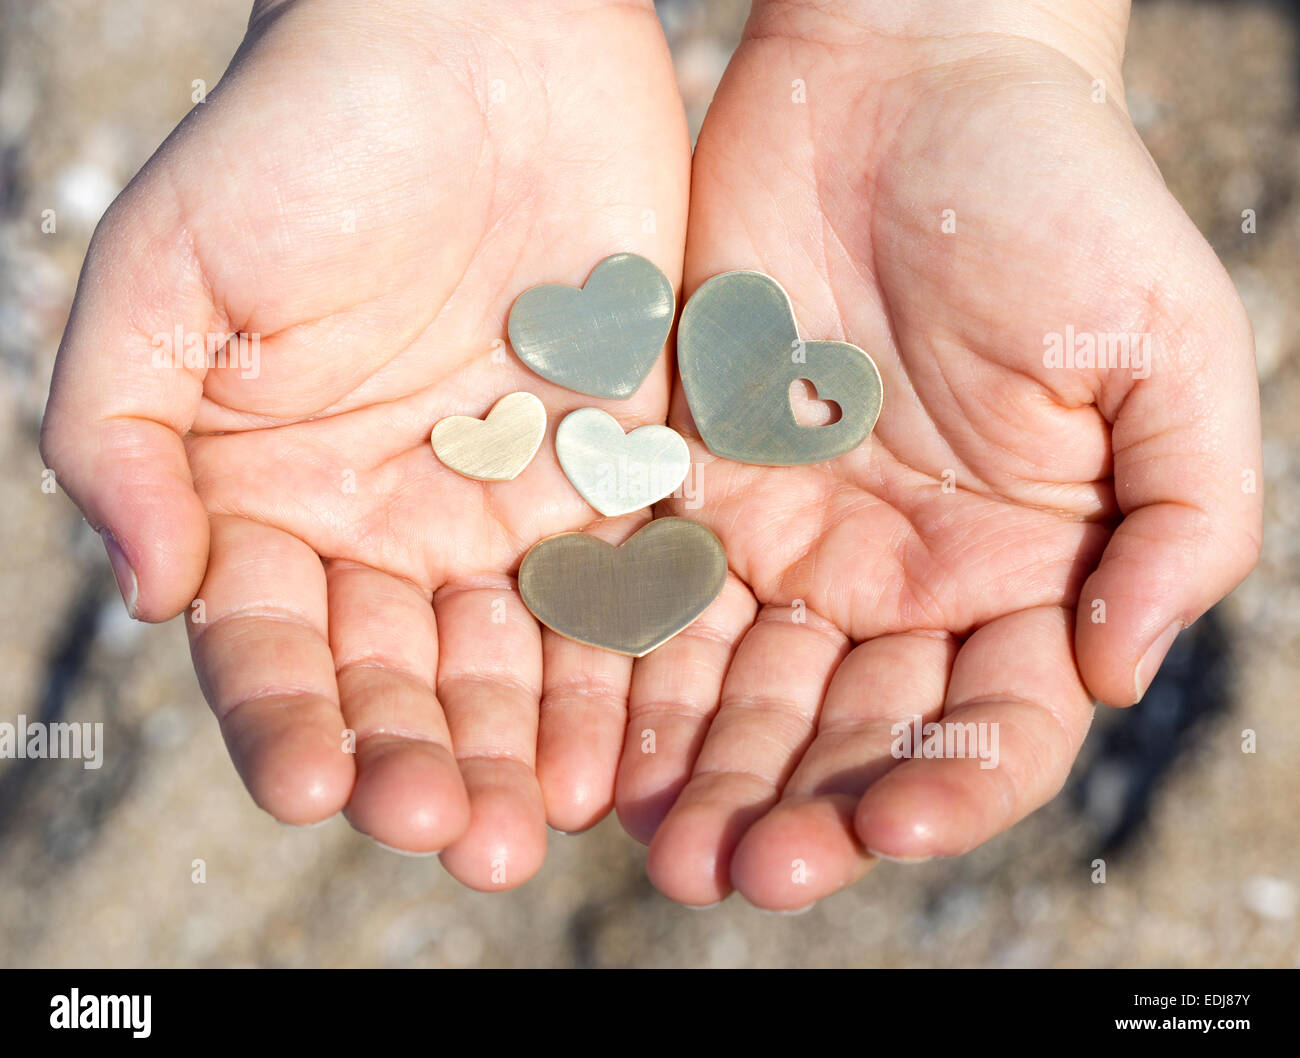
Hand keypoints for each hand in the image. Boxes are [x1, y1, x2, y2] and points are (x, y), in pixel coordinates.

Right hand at [40, 0, 688, 886]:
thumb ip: (124, 437)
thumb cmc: (299, 138)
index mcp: (280, 498)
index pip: (277, 646)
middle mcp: (398, 520)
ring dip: (530, 742)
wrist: (473, 39)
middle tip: (459, 837)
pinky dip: (628, 658)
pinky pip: (628, 578)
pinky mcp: (621, 463)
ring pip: (523, 655)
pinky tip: (634, 730)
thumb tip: (156, 590)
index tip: (315, 788)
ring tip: (544, 822)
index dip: (289, 722)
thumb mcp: (166, 278)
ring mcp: (513, 499)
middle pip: (409, 678)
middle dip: (429, 762)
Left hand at [615, 0, 1260, 907]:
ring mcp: (792, 534)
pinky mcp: (695, 480)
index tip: (883, 831)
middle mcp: (902, 575)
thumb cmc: (1058, 198)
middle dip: (796, 809)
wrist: (906, 80)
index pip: (988, 727)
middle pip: (847, 732)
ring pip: (742, 690)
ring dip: (702, 772)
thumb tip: (1120, 676)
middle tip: (733, 875)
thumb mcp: (1164, 355)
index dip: (945, 794)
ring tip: (658, 843)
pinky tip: (595, 739)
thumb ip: (1178, 525)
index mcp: (1020, 568)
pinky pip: (657, 598)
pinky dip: (630, 675)